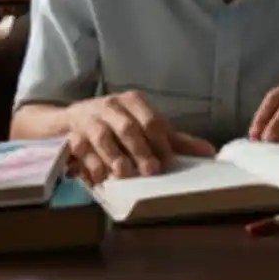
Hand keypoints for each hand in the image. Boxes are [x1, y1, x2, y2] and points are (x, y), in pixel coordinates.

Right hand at [64, 91, 215, 186]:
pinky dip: (90, 164)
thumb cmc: (115, 126)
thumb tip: (209, 151)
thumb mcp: (144, 128)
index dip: (161, 142)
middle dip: (139, 150)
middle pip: (127, 128)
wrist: (70, 121)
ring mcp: (88, 119)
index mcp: (132, 102)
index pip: (151, 121)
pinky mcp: (71, 134)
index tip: (167, 161)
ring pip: (101, 136)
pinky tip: (99, 177)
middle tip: (151, 171)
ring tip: (123, 172)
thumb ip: (173, 141)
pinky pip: (80, 149)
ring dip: (113, 156)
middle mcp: (110, 106)